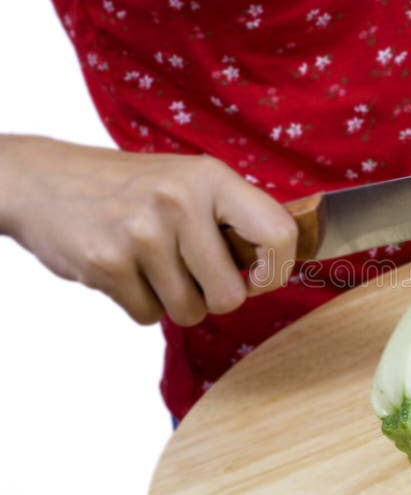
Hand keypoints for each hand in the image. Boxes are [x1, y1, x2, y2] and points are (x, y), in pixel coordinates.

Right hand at [0, 136, 296, 324]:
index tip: (258, 278)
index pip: (278, 234)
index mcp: (212, 178)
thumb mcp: (190, 181)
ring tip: (152, 264)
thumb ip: (234, 217)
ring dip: (174, 301)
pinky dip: (139, 303)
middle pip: (230, 297)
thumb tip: (281, 263)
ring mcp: (142, 233)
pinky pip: (148, 316)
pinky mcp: (108, 263)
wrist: (46, 181)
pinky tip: (125, 269)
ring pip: (189, 313)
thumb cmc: (132, 189)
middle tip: (191, 272)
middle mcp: (181, 202)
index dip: (277, 270)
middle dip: (213, 298)